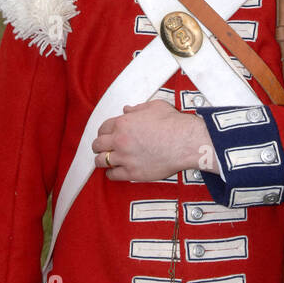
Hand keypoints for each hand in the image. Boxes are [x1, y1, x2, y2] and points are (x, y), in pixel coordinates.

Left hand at [91, 100, 216, 181]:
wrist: (185, 142)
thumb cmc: (173, 123)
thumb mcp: (154, 107)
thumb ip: (137, 109)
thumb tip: (127, 110)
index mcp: (123, 123)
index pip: (103, 128)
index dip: (104, 132)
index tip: (106, 135)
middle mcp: (120, 140)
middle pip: (98, 145)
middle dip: (99, 146)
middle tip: (104, 148)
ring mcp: (125, 158)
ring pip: (101, 161)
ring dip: (102, 160)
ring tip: (106, 160)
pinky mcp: (132, 172)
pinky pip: (112, 175)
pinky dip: (111, 173)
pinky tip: (115, 171)